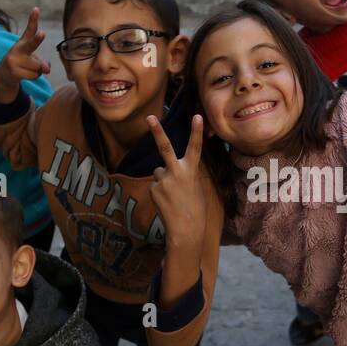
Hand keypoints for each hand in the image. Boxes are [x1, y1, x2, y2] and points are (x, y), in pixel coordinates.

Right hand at [0, 7, 50, 103]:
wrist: (4, 76)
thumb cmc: (22, 64)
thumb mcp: (33, 60)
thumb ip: (42, 63)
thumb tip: (46, 69)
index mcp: (23, 42)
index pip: (30, 30)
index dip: (33, 19)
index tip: (36, 9)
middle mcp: (17, 49)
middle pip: (31, 45)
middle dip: (37, 39)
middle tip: (43, 33)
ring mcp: (14, 60)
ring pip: (38, 67)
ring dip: (37, 71)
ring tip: (26, 69)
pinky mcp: (14, 71)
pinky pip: (35, 75)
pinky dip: (34, 77)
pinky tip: (23, 74)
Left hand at [146, 114, 206, 253]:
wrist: (185, 229)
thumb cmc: (195, 210)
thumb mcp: (195, 188)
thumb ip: (183, 175)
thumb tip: (166, 170)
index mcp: (191, 171)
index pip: (195, 147)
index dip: (196, 131)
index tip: (197, 116)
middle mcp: (176, 172)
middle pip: (165, 147)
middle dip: (157, 131)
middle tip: (149, 117)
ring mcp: (163, 180)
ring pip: (159, 172)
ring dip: (163, 181)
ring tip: (172, 196)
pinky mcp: (153, 189)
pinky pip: (155, 185)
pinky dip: (159, 192)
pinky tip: (166, 203)